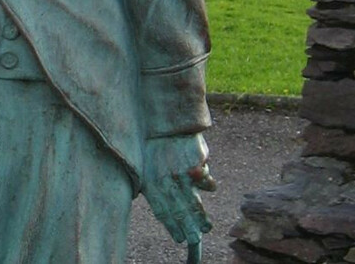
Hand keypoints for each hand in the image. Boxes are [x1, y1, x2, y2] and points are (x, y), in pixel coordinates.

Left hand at [142, 133, 213, 248]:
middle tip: (197, 236)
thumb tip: (150, 200)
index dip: (173, 227)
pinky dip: (209, 185)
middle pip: (181, 213)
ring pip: (196, 203)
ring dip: (202, 217)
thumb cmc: (153, 140)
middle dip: (190, 228)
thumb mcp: (144, 162)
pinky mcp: (197, 166)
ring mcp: (183, 175)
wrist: (165, 118)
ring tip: (207, 226)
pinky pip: (206, 182)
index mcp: (151, 182)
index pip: (163, 212)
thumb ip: (149, 183)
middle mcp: (167, 182)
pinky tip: (210, 188)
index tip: (180, 238)